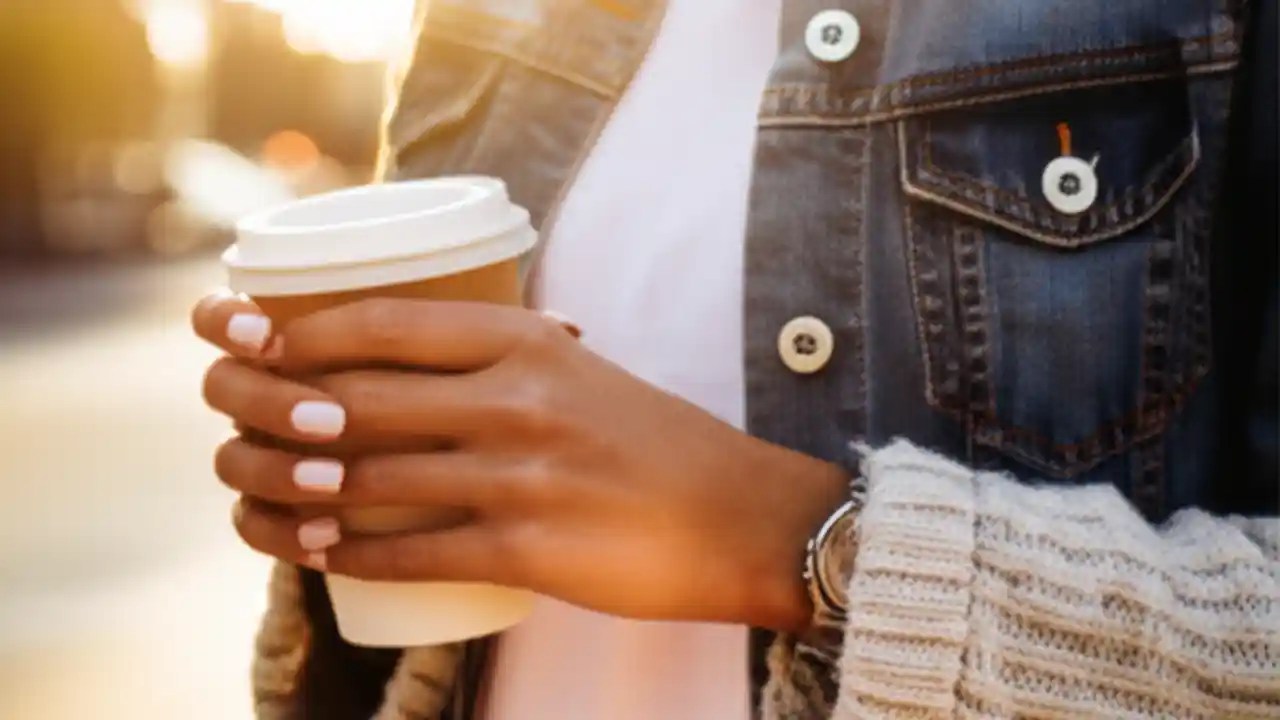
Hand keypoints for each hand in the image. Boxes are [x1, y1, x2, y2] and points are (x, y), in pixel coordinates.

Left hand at [193, 293, 848, 631]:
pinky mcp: (526, 549)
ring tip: (241, 487)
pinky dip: (336, 548)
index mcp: (524, 341)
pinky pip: (404, 550)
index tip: (240, 335)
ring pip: (362, 476)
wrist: (744, 516)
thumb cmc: (657, 442)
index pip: (380, 322)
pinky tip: (299, 544)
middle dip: (261, 403)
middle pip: (349, 396)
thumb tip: (409, 360)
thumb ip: (502, 359)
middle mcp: (514, 398)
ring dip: (280, 484)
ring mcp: (519, 475)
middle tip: (223, 411)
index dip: (292, 330)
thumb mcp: (580, 372)